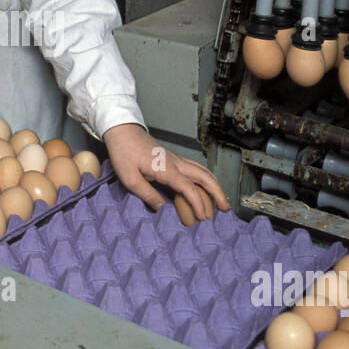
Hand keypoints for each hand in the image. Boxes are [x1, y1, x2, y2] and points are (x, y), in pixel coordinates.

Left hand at [101, 123, 229, 221]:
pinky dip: (206, 177)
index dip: (198, 204)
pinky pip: (196, 168)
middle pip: (205, 176)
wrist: (122, 131)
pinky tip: (206, 185)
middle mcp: (175, 163)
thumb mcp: (129, 178)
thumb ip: (147, 194)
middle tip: (226, 208)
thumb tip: (162, 208)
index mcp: (166, 169)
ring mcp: (176, 159)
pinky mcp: (173, 158)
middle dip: (218, 192)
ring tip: (221, 199)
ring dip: (215, 184)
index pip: (189, 188)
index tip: (202, 217)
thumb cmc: (123, 152)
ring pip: (203, 171)